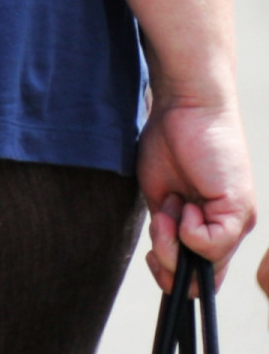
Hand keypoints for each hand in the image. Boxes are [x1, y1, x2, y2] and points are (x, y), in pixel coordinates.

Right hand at [137, 90, 255, 291]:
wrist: (187, 106)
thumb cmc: (169, 142)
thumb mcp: (160, 198)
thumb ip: (166, 232)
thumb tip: (167, 270)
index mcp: (208, 225)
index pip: (200, 277)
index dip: (171, 278)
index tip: (149, 255)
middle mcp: (227, 228)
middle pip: (203, 281)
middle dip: (169, 265)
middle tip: (159, 226)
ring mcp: (236, 221)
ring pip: (206, 266)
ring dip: (173, 242)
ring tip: (168, 208)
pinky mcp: (239, 209)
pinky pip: (212, 244)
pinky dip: (188, 231)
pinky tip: (182, 205)